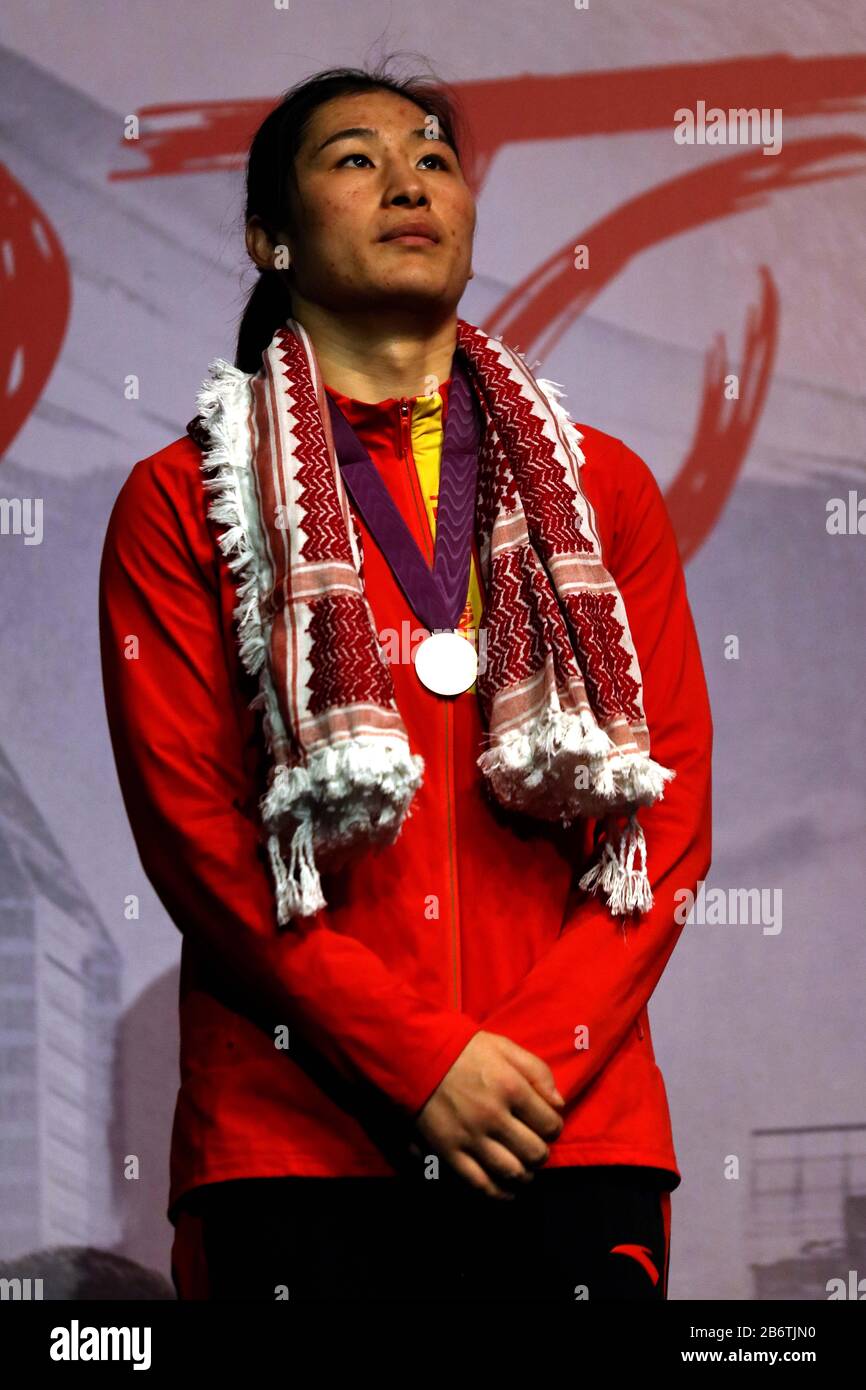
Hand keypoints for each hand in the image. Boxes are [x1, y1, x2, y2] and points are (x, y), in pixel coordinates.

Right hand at [411, 1030, 564, 1199]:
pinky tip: (506, 1188)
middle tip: (534, 1144)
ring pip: (512, 1172)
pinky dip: (499, 1193)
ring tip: (523, 1166)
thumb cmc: (465, 1050)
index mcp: (511, 1088)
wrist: (417, 1055)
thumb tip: (559, 1104)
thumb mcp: (505, 1047)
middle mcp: (493, 1117)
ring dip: (525, 1174)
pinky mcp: (449, 1152)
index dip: (553, 1127)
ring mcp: (470, 1138)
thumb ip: (538, 1071)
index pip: (551, 1124)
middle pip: (535, 1152)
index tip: (546, 1124)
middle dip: (541, 1151)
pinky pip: (480, 1183)